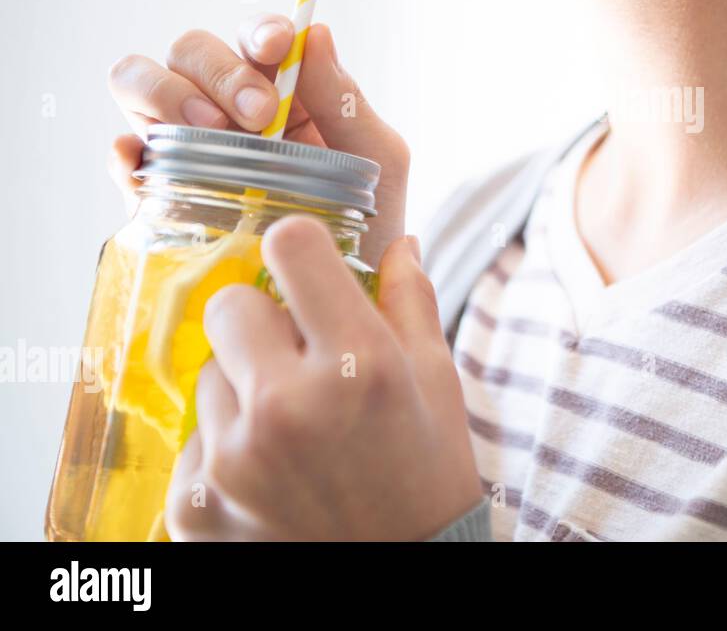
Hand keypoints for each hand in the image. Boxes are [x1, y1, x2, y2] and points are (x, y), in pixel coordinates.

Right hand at [107, 17, 408, 266]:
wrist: (338, 292)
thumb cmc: (366, 216)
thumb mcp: (375, 157)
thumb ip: (347, 99)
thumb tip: (317, 34)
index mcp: (280, 88)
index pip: (253, 39)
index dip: (258, 32)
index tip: (276, 49)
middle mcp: (224, 105)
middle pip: (191, 50)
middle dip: (221, 71)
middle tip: (259, 115)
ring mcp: (185, 144)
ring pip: (139, 81)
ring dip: (168, 94)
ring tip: (211, 134)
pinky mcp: (157, 190)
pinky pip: (123, 156)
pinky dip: (124, 150)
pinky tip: (142, 161)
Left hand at [163, 216, 481, 540]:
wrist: (401, 578)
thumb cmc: (428, 474)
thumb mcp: (438, 382)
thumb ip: (411, 304)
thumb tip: (398, 243)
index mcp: (360, 364)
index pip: (290, 245)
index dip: (301, 248)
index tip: (307, 267)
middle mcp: (289, 406)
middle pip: (230, 304)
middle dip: (264, 321)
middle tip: (298, 357)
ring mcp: (233, 458)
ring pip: (209, 372)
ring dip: (245, 387)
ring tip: (294, 429)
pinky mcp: (194, 504)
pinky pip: (196, 436)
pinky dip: (227, 446)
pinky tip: (273, 473)